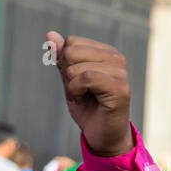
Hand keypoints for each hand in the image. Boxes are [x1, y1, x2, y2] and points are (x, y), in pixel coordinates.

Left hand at [45, 32, 132, 155]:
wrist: (101, 135)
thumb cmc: (87, 108)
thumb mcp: (69, 80)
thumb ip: (61, 58)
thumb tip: (50, 35)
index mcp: (106, 52)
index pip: (71, 43)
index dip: (65, 65)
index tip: (76, 82)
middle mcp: (116, 58)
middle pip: (71, 52)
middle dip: (67, 76)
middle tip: (80, 92)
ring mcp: (120, 72)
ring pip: (76, 68)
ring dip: (72, 88)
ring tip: (84, 98)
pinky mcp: (119, 88)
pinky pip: (86, 78)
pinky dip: (76, 92)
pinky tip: (85, 101)